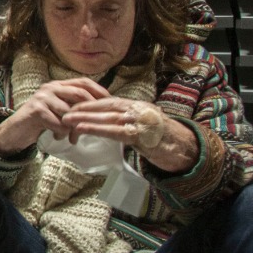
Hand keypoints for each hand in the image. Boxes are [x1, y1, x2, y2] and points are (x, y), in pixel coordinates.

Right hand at [0, 78, 108, 155]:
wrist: (16, 130)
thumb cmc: (40, 121)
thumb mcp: (58, 109)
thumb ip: (72, 105)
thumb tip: (99, 110)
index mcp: (58, 85)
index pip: (83, 82)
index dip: (98, 91)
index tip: (110, 102)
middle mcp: (50, 88)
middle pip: (79, 94)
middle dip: (89, 110)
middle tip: (94, 123)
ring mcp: (42, 98)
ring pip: (69, 112)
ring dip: (73, 127)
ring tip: (72, 136)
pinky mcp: (36, 110)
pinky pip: (58, 123)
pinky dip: (61, 133)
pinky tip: (58, 137)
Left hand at [62, 97, 197, 172]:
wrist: (189, 150)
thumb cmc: (166, 140)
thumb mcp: (145, 126)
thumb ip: (129, 122)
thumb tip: (110, 122)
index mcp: (137, 106)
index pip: (108, 102)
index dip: (89, 104)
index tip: (72, 106)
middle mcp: (138, 110)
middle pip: (105, 107)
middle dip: (82, 109)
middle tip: (63, 111)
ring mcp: (140, 121)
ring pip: (107, 117)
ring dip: (84, 118)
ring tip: (67, 119)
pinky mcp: (142, 135)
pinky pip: (115, 131)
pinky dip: (96, 129)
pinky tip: (82, 129)